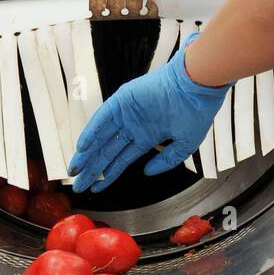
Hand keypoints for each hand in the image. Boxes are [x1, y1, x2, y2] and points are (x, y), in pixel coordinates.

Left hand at [68, 42, 227, 192]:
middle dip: (92, 169)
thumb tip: (146, 172)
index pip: (121, 159)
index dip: (108, 174)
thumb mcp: (185, 145)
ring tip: (75, 171)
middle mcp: (134, 126)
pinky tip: (82, 148)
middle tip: (78, 185)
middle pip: (107, 152)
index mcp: (147, 136)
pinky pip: (102, 119)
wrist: (199, 86)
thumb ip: (166, 161)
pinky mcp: (122, 101)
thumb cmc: (197, 111)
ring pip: (101, 137)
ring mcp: (127, 113)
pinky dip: (91, 133)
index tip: (96, 188)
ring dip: (87, 154)